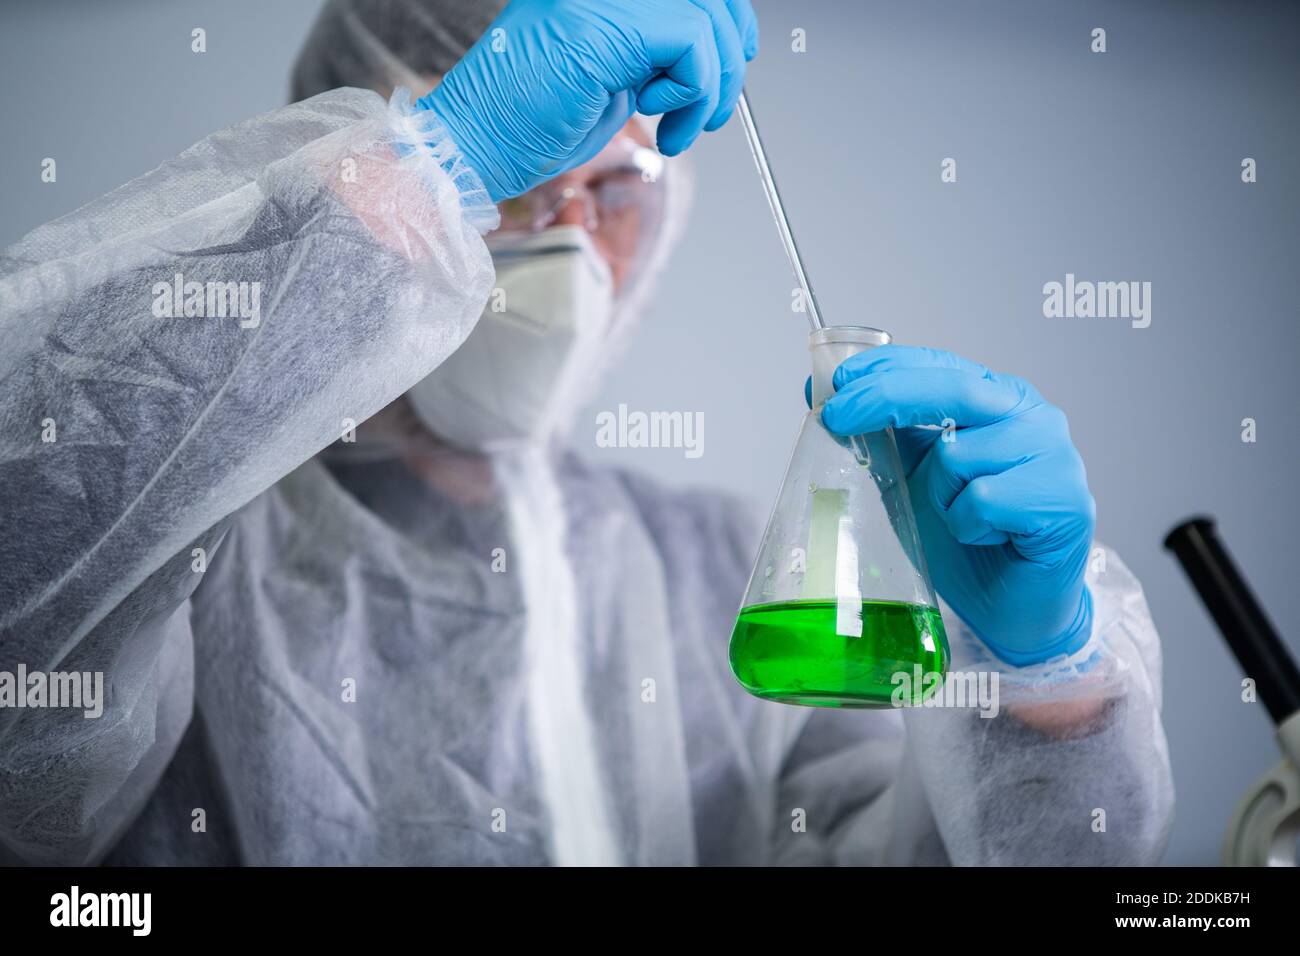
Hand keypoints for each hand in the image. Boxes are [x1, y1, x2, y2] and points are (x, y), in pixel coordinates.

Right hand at [417, 0, 758, 200]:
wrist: (472, 146)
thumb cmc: (525, 121)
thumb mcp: (607, 73)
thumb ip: (650, 52)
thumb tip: (710, 53)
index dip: (728, 18)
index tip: (731, 63)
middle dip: (727, 57)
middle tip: (708, 110)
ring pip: (706, 18)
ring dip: (711, 86)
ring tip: (682, 128)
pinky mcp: (602, 29)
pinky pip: (691, 44)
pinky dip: (694, 92)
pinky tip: (661, 122)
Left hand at [820, 345, 1094, 665]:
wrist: (1011, 606)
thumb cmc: (965, 538)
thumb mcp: (911, 478)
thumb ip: (883, 435)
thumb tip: (818, 394)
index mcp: (997, 399)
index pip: (940, 364)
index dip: (887, 367)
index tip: (839, 382)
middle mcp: (1032, 415)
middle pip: (953, 389)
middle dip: (886, 398)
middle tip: (837, 416)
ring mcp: (1056, 455)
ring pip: (959, 454)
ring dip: (939, 495)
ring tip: (960, 518)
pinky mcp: (1066, 501)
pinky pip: (984, 499)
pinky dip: (968, 524)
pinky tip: (989, 537)